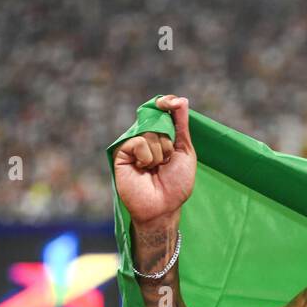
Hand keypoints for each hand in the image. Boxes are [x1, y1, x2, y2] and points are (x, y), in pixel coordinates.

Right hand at [114, 95, 196, 226]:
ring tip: (155, 168)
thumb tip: (181, 100)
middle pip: (157, 120)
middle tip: (167, 161)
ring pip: (150, 132)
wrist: (163, 206)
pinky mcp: (122, 152)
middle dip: (168, 141)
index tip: (172, 103)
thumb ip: (181, 125)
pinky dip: (147, 157)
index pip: (161, 110)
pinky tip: (143, 169)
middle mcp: (146, 137)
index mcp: (161, 136)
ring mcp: (133, 144)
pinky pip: (138, 142)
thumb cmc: (176, 184)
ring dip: (160, 153)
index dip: (166, 103)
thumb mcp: (185, 151)